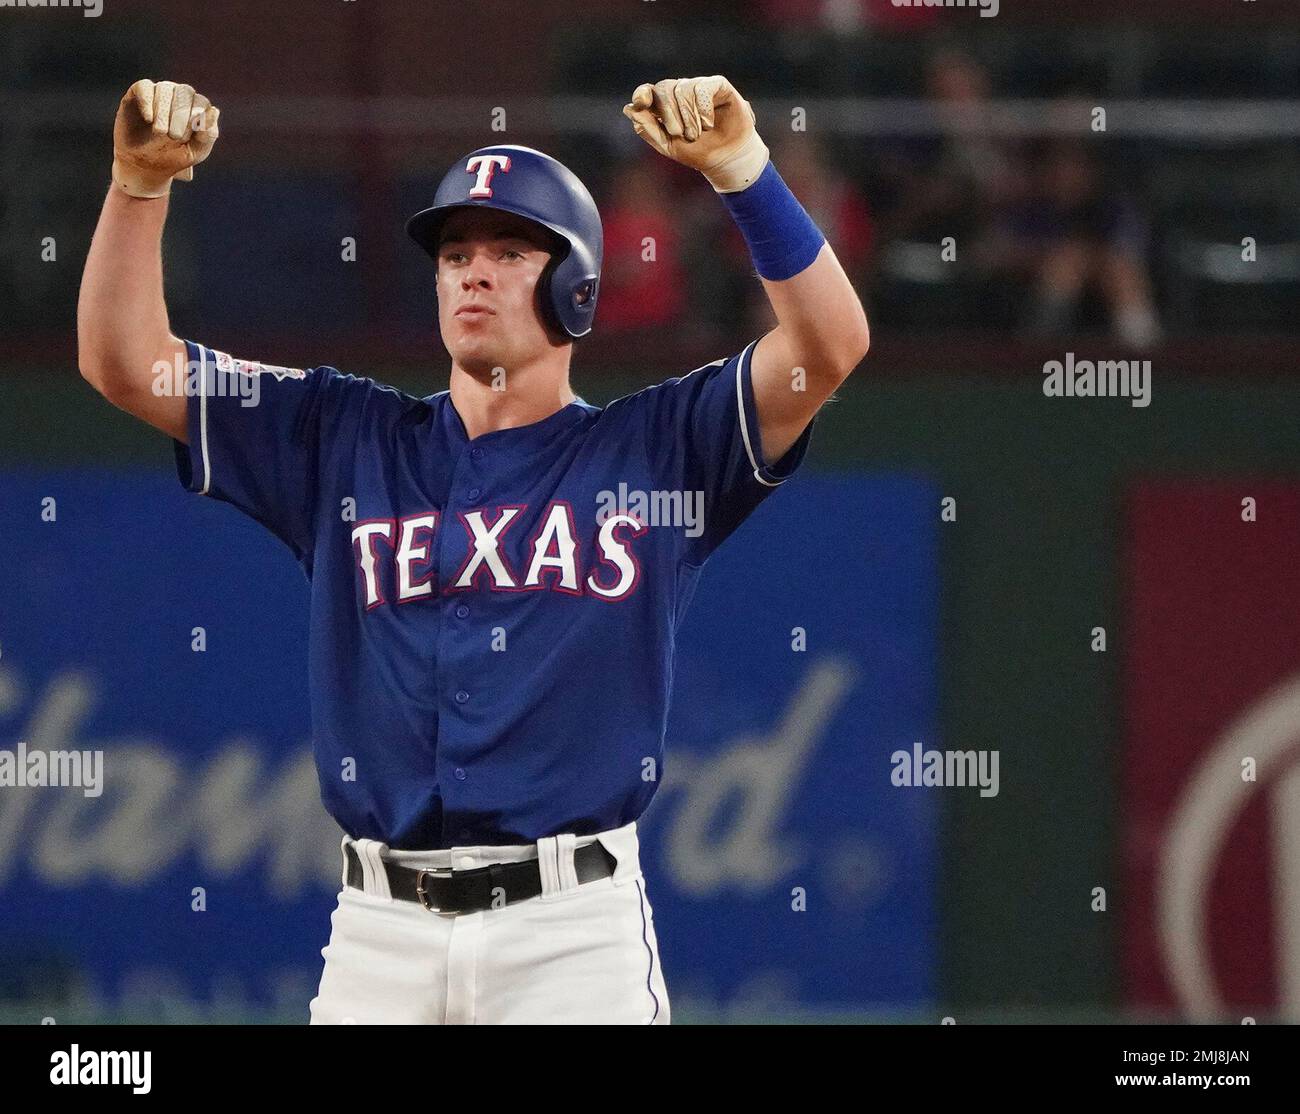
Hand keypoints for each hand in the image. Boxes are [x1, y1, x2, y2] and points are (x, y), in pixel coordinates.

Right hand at [112, 79, 220, 198]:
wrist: (144, 164)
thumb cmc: (174, 156)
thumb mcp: (195, 151)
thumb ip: (207, 134)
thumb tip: (215, 110)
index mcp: (196, 108)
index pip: (202, 102)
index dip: (196, 118)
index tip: (186, 138)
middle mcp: (179, 95)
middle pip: (185, 92)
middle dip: (180, 115)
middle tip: (174, 136)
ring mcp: (159, 92)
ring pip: (165, 88)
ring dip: (164, 111)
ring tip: (160, 132)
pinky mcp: (138, 93)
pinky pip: (144, 87)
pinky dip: (147, 102)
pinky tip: (149, 119)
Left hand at [621, 75, 768, 192]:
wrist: (725, 158)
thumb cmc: (696, 152)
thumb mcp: (668, 146)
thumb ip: (648, 129)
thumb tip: (629, 109)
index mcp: (663, 106)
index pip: (647, 92)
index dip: (642, 94)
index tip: (642, 102)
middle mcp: (679, 92)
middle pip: (664, 89)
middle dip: (669, 113)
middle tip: (678, 133)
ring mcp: (697, 87)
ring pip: (683, 89)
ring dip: (689, 116)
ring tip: (697, 133)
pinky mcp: (717, 85)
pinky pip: (703, 88)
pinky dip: (703, 108)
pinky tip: (708, 124)